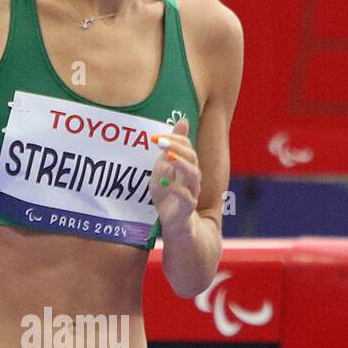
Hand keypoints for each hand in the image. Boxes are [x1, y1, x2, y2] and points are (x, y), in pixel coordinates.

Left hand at [150, 117, 200, 233]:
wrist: (177, 225)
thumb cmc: (168, 196)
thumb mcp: (163, 170)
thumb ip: (169, 150)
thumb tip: (182, 121)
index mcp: (187, 167)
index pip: (186, 147)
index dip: (173, 139)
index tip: (154, 136)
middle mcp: (192, 178)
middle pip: (192, 158)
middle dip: (176, 147)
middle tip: (158, 142)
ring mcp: (192, 193)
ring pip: (193, 175)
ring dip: (180, 164)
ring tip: (168, 156)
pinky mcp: (187, 209)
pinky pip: (186, 197)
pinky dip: (176, 188)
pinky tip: (165, 181)